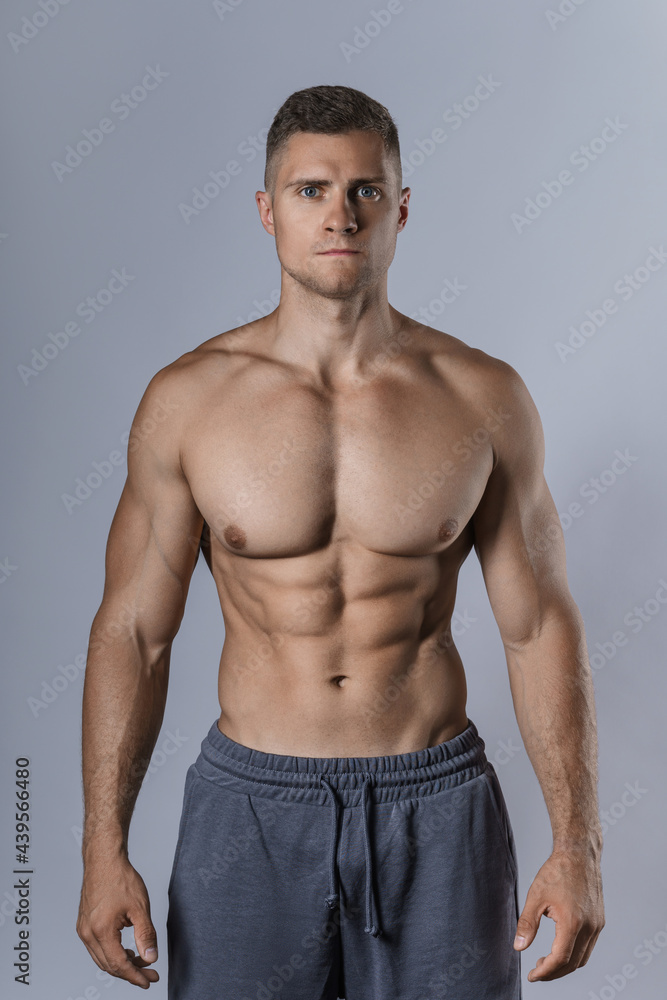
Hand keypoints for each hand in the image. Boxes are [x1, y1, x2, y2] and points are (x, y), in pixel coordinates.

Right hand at [77, 856, 159, 989]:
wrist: (104, 860)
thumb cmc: (120, 878)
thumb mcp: (139, 907)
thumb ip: (146, 935)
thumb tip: (150, 957)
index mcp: (101, 930)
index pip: (118, 964)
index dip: (135, 976)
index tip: (148, 981)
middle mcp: (88, 933)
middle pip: (109, 965)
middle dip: (130, 972)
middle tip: (149, 973)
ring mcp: (84, 929)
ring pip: (102, 958)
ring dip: (121, 964)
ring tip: (141, 962)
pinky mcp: (84, 924)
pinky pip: (97, 948)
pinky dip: (112, 953)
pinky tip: (126, 950)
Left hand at [513, 847, 604, 981]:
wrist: (579, 854)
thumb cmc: (556, 872)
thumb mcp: (535, 896)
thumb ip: (527, 924)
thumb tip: (518, 947)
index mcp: (572, 923)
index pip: (560, 959)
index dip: (545, 972)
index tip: (532, 975)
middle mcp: (589, 927)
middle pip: (572, 963)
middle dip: (553, 972)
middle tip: (536, 971)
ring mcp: (597, 925)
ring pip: (582, 958)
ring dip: (565, 965)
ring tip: (545, 962)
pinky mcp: (599, 921)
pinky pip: (588, 947)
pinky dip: (574, 954)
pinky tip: (560, 947)